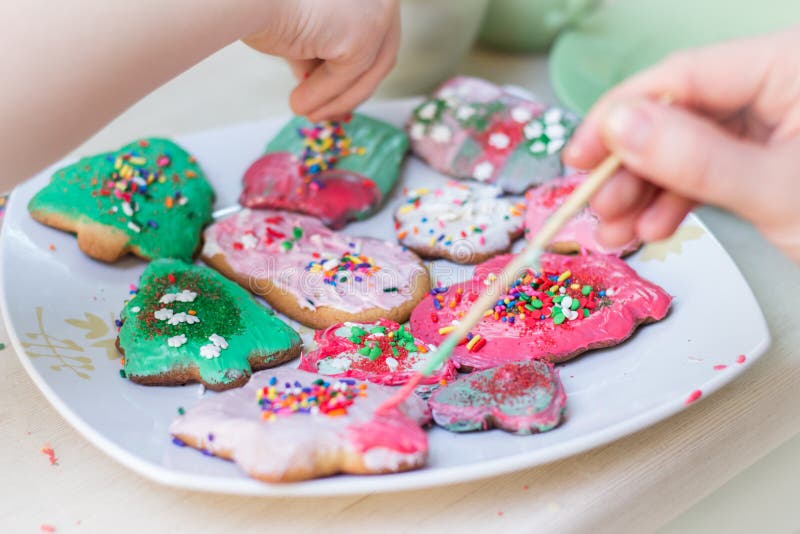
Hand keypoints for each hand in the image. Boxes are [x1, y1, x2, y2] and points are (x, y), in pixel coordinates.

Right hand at [243, 0, 399, 120]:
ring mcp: (375, 12)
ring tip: (307, 111)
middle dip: (351, 89)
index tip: (339, 96)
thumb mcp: (305, 27)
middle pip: (380, 54)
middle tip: (325, 112)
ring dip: (336, 97)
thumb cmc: (265, 4)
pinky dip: (325, 95)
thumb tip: (318, 81)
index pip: (376, 33)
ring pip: (366, 69)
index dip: (359, 69)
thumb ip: (319, 50)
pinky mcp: (365, 35)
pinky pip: (347, 76)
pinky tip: (301, 105)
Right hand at [563, 28, 799, 263]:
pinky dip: (676, 199)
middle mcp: (776, 84)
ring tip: (619, 232)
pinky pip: (706, 167)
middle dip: (631, 167)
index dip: (619, 116)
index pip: (682, 77)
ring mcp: (771, 121)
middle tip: (598, 208)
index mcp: (789, 66)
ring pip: (684, 145)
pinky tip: (653, 227)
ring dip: (645, 191)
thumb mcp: (778, 192)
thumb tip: (620, 124)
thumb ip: (697, 158)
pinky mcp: (767, 153)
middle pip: (676, 113)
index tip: (579, 156)